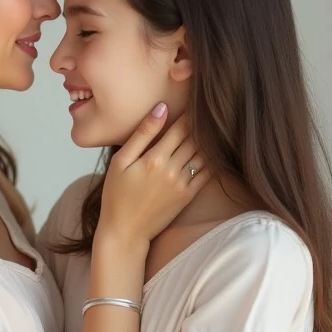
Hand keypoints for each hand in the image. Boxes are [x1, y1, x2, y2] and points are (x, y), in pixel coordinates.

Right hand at [99, 105, 210, 248]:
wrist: (125, 230)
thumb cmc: (116, 194)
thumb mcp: (120, 161)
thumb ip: (142, 134)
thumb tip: (162, 108)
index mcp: (155, 158)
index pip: (180, 127)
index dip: (190, 112)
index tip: (196, 101)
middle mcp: (172, 169)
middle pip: (194, 139)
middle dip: (201, 123)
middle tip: (210, 109)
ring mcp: (182, 184)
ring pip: (203, 154)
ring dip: (209, 139)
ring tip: (214, 126)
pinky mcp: (188, 196)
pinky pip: (207, 174)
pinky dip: (212, 160)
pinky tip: (215, 150)